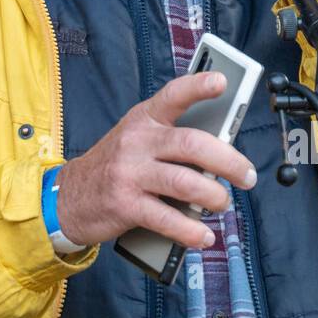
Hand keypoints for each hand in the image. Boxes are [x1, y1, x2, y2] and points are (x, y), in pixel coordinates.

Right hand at [54, 71, 257, 248]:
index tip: (222, 82)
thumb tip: (222, 153)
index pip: (173, 96)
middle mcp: (137, 141)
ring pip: (184, 182)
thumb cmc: (116, 166)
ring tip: (222, 203)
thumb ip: (172, 140)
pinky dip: (191, 231)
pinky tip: (203, 235)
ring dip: (214, 196)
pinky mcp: (125, 205)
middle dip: (228, 161)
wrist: (70, 196)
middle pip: (191, 144)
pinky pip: (167, 219)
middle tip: (247, 175)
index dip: (198, 86)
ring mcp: (130, 173)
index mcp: (143, 119)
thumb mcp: (137, 141)